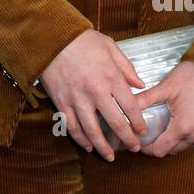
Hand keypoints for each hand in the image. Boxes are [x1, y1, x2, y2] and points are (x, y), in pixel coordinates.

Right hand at [38, 29, 150, 160]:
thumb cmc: (82, 39)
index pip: (131, 107)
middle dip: (127, 139)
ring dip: (103, 147)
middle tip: (134, 148)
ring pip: (92, 131)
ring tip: (110, 156)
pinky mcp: (61, 102)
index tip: (142, 131)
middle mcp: (96, 92)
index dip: (139, 122)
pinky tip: (87, 146)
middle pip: (116, 123)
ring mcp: (77, 99)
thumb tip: (140, 85)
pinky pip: (72, 126)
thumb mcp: (109, 46)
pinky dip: (80, 139)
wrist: (51, 37)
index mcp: (111, 77)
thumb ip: (126, 67)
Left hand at [130, 61, 193, 157]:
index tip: (141, 143)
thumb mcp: (167, 86)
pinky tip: (189, 121)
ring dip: (178, 140)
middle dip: (162, 144)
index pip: (160, 150)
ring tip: (170, 126)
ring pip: (190, 144)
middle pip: (175, 149)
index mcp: (183, 127)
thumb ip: (146, 99)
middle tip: (153, 134)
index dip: (148, 149)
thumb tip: (128, 106)